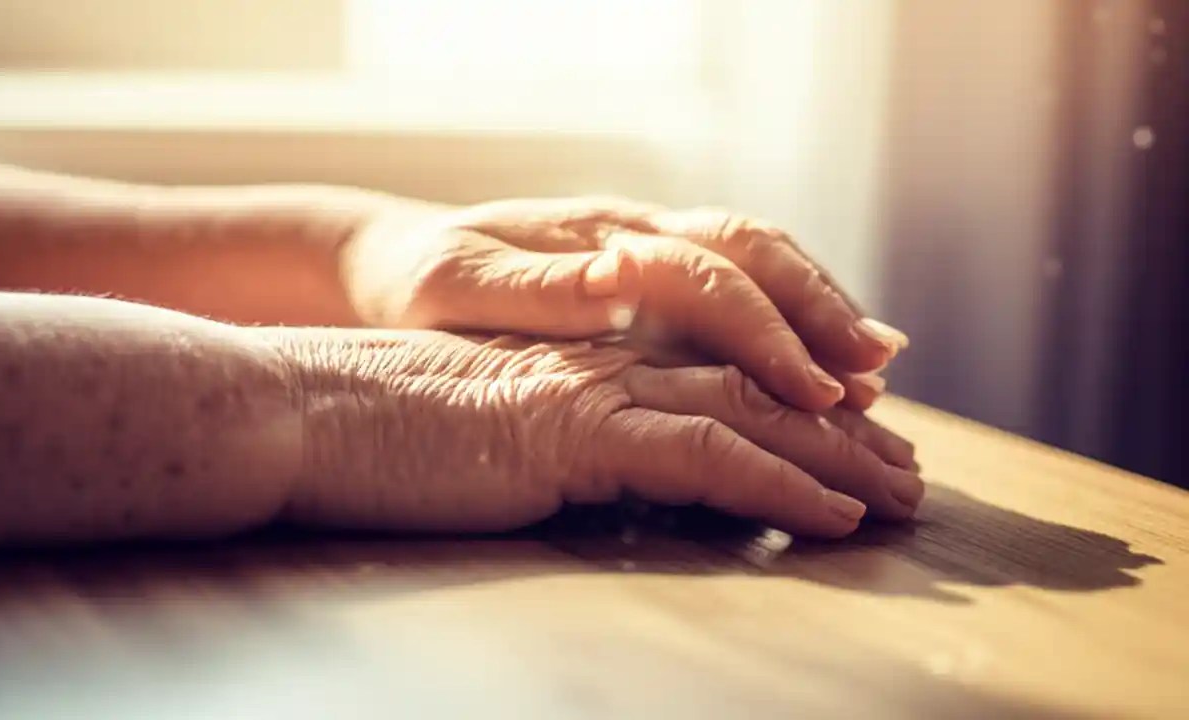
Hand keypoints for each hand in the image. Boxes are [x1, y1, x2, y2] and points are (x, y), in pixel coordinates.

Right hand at [269, 328, 922, 537]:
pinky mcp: (574, 431)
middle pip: (750, 388)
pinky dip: (780, 484)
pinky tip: (835, 514)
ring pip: (749, 411)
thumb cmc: (368, 437)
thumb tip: (592, 482)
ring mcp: (591, 391)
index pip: (709, 382)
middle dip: (840, 431)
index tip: (846, 449)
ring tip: (904, 494)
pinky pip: (705, 456)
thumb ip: (543, 448)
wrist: (299, 412)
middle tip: (907, 468)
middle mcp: (602, 366)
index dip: (788, 413)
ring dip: (838, 455)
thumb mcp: (473, 438)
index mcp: (581, 367)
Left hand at [345, 197, 909, 411]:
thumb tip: (618, 279)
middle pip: (753, 251)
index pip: (703, 272)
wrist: (398, 265)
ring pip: (759, 262)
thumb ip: (535, 289)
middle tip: (876, 374)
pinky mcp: (649, 281)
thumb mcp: (457, 289)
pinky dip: (790, 318)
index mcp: (599, 237)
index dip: (764, 330)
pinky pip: (738, 287)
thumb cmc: (421, 286)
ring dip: (821, 308)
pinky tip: (824, 357)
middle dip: (819, 310)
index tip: (811, 389)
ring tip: (878, 366)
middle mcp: (638, 233)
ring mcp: (649, 251)